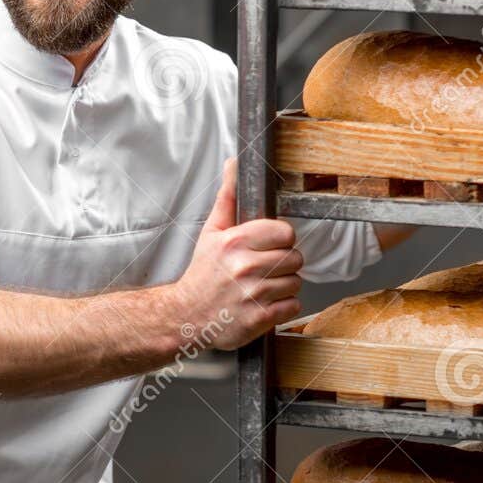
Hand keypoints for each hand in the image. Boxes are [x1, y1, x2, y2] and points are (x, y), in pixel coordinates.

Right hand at [166, 159, 303, 349]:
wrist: (186, 316)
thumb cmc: (202, 274)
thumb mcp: (212, 232)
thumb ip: (229, 198)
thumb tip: (234, 164)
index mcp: (235, 242)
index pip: (286, 233)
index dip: (280, 240)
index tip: (268, 246)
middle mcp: (244, 267)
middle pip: (295, 258)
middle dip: (283, 263)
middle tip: (263, 268)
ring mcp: (253, 294)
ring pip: (296, 282)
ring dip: (283, 286)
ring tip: (262, 286)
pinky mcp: (260, 318)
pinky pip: (293, 306)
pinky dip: (283, 306)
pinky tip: (264, 302)